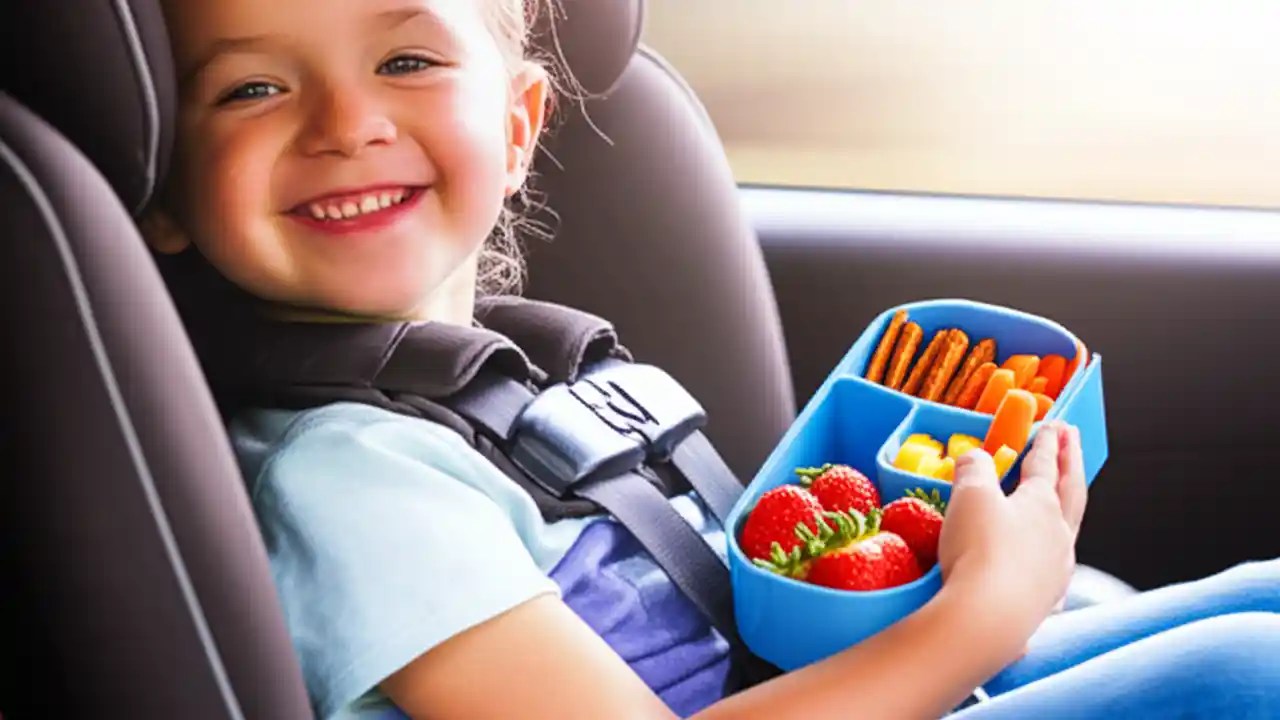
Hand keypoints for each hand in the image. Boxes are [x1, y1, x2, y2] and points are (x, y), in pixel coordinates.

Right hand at [937, 421, 1087, 656]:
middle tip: (1074, 439)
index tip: (1052, 424)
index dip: (1045, 442)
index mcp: (1042, 504)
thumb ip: (973, 469)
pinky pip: (1056, 567)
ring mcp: (1056, 569)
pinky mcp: (1045, 600)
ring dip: (1068, 507)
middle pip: (1070, 490)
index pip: (1044, 464)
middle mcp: (1058, 534)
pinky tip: (1049, 565)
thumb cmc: (980, 550)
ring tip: (1065, 498)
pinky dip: (1052, 554)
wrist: (987, 618)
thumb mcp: (969, 496)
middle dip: (1071, 462)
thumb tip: (974, 457)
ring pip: (1069, 529)